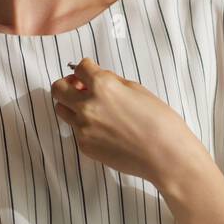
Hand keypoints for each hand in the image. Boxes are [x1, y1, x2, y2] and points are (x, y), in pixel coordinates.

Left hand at [51, 58, 198, 185]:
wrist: (164, 155)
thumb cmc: (159, 121)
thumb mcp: (138, 90)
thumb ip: (112, 82)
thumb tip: (98, 79)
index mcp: (103, 86)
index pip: (80, 68)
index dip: (87, 68)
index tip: (90, 71)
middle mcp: (87, 106)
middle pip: (58, 88)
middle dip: (68, 84)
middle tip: (81, 87)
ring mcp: (83, 128)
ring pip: (61, 109)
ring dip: (71, 104)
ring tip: (91, 109)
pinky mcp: (84, 146)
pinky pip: (75, 130)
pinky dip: (84, 125)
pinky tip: (105, 129)